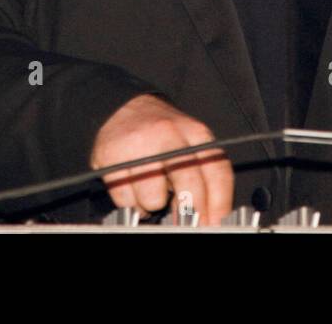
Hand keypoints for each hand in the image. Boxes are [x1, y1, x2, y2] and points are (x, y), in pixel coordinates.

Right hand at [89, 94, 234, 225]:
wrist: (125, 107)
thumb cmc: (162, 133)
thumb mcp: (190, 143)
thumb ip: (201, 174)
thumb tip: (207, 216)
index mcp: (196, 134)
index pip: (217, 172)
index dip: (219, 204)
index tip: (215, 223)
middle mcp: (170, 137)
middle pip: (189, 183)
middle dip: (190, 212)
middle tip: (185, 223)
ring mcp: (140, 147)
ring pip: (153, 198)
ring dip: (152, 206)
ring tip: (151, 192)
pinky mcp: (112, 159)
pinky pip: (125, 200)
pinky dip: (130, 203)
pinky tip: (133, 187)